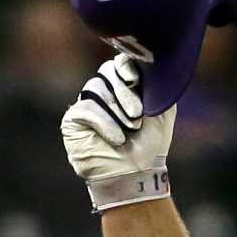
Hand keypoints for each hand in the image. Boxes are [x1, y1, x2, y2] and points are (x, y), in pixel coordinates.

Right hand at [60, 55, 175, 211]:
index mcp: (124, 87)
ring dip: (116, 110)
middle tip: (137, 114)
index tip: (135, 80)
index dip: (125, 67)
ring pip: (95, 89)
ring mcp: (87, 105)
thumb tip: (151, 63)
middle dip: (124, 92)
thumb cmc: (151, 145)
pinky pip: (85, 109)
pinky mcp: (73, 121)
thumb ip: (158, 84)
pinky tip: (117, 138)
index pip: (119, 63)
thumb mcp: (163, 110)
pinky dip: (104, 122)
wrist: (137, 173)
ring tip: (130, 129)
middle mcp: (104, 93)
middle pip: (106, 73)